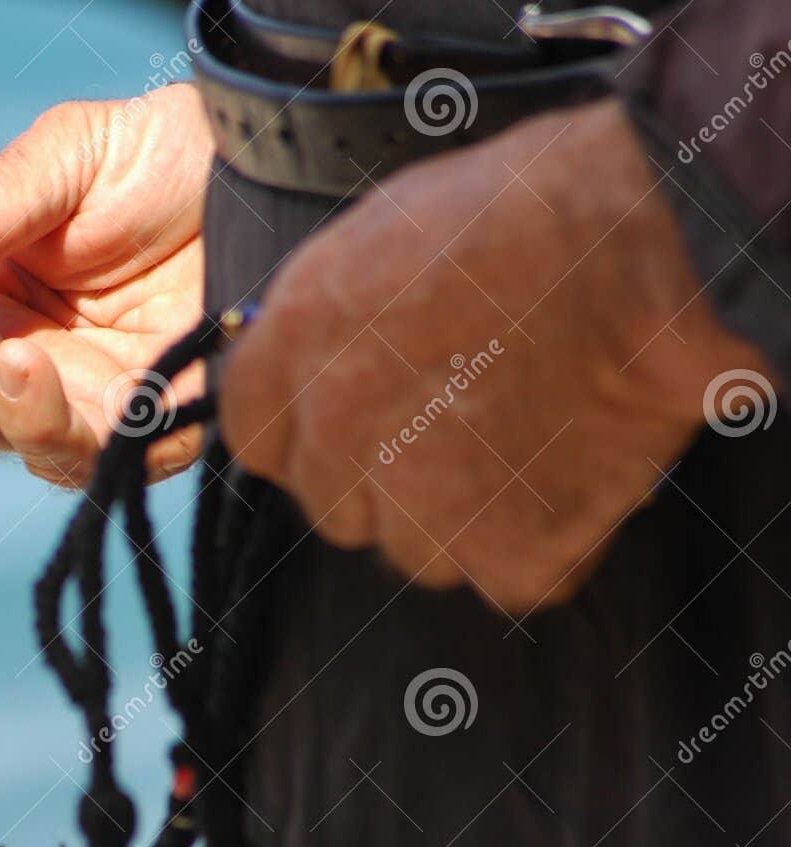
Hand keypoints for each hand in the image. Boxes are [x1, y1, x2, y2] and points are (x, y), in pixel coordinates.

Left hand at [219, 98, 770, 614]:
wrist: (649, 218)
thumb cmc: (520, 208)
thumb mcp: (373, 236)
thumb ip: (319, 332)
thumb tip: (304, 380)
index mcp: (294, 349)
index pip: (259, 444)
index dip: (312, 436)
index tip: (363, 420)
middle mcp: (340, 432)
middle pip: (336, 508)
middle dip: (387, 481)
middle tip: (463, 423)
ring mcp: (422, 500)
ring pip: (418, 551)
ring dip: (464, 518)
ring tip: (527, 437)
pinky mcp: (512, 548)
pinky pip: (506, 577)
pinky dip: (544, 541)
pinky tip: (571, 470)